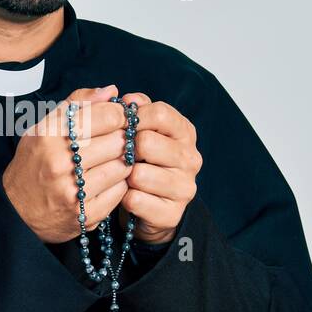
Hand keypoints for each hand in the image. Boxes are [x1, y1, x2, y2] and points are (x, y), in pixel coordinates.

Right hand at [2, 84, 132, 243]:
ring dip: (123, 160)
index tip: (119, 117)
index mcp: (49, 135)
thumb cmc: (34, 162)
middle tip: (118, 138)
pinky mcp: (86, 215)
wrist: (16, 210)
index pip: (106, 116)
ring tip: (111, 159)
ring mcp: (74, 191)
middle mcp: (60, 163)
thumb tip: (111, 90)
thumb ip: (77, 103)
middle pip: (118, 140)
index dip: (119, 114)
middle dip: (123, 137)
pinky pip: (121, 191)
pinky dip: (119, 183)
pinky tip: (106, 180)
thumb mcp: (44, 126)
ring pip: (123, 166)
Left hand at [113, 92, 201, 243]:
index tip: (121, 126)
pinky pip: (135, 200)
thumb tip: (128, 98)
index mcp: (184, 132)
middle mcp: (191, 158)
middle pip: (147, 143)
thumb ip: (135, 109)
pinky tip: (127, 197)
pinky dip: (123, 199)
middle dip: (126, 150)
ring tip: (125, 178)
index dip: (133, 118)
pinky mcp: (172, 213)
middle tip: (122, 157)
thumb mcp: (139, 129)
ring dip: (123, 177)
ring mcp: (185, 187)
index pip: (159, 113)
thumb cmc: (139, 160)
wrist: (147, 206)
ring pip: (138, 174)